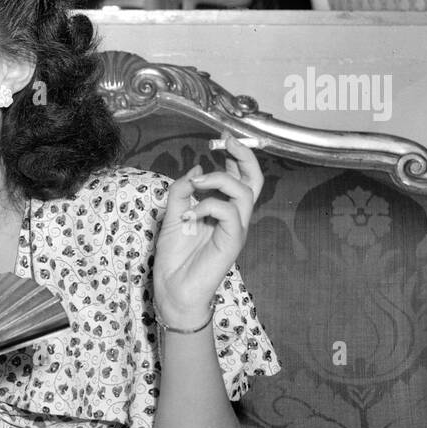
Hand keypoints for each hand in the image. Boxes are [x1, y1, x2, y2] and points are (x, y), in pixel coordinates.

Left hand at [152, 132, 262, 325]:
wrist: (173, 288)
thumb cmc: (175, 256)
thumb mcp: (173, 215)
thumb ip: (183, 191)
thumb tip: (196, 168)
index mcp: (222, 210)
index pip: (238, 178)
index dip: (235, 156)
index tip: (222, 139)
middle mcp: (234, 217)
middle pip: (253, 181)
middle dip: (244, 156)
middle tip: (227, 141)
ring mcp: (236, 230)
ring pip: (244, 192)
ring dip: (219, 180)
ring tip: (197, 184)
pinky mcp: (233, 242)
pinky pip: (231, 213)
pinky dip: (209, 205)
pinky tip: (192, 213)